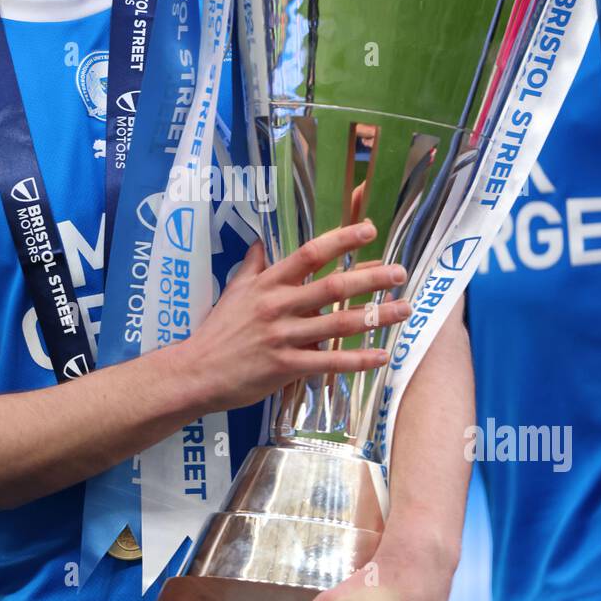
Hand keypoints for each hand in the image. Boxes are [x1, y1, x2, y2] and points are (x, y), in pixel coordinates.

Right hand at [186, 221, 411, 413]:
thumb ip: (251, 266)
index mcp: (268, 283)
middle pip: (332, 287)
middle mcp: (278, 306)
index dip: (341, 240)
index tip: (368, 229)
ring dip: (376, 317)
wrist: (196, 372)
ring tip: (404, 309)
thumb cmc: (217, 330)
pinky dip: (358, 361)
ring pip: (338, 325)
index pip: (309, 254)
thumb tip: (259, 243)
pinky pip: (329, 363)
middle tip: (400, 272)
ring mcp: (283, 337)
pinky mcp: (285, 367)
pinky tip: (382, 356)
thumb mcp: (233, 291)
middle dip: (370, 278)